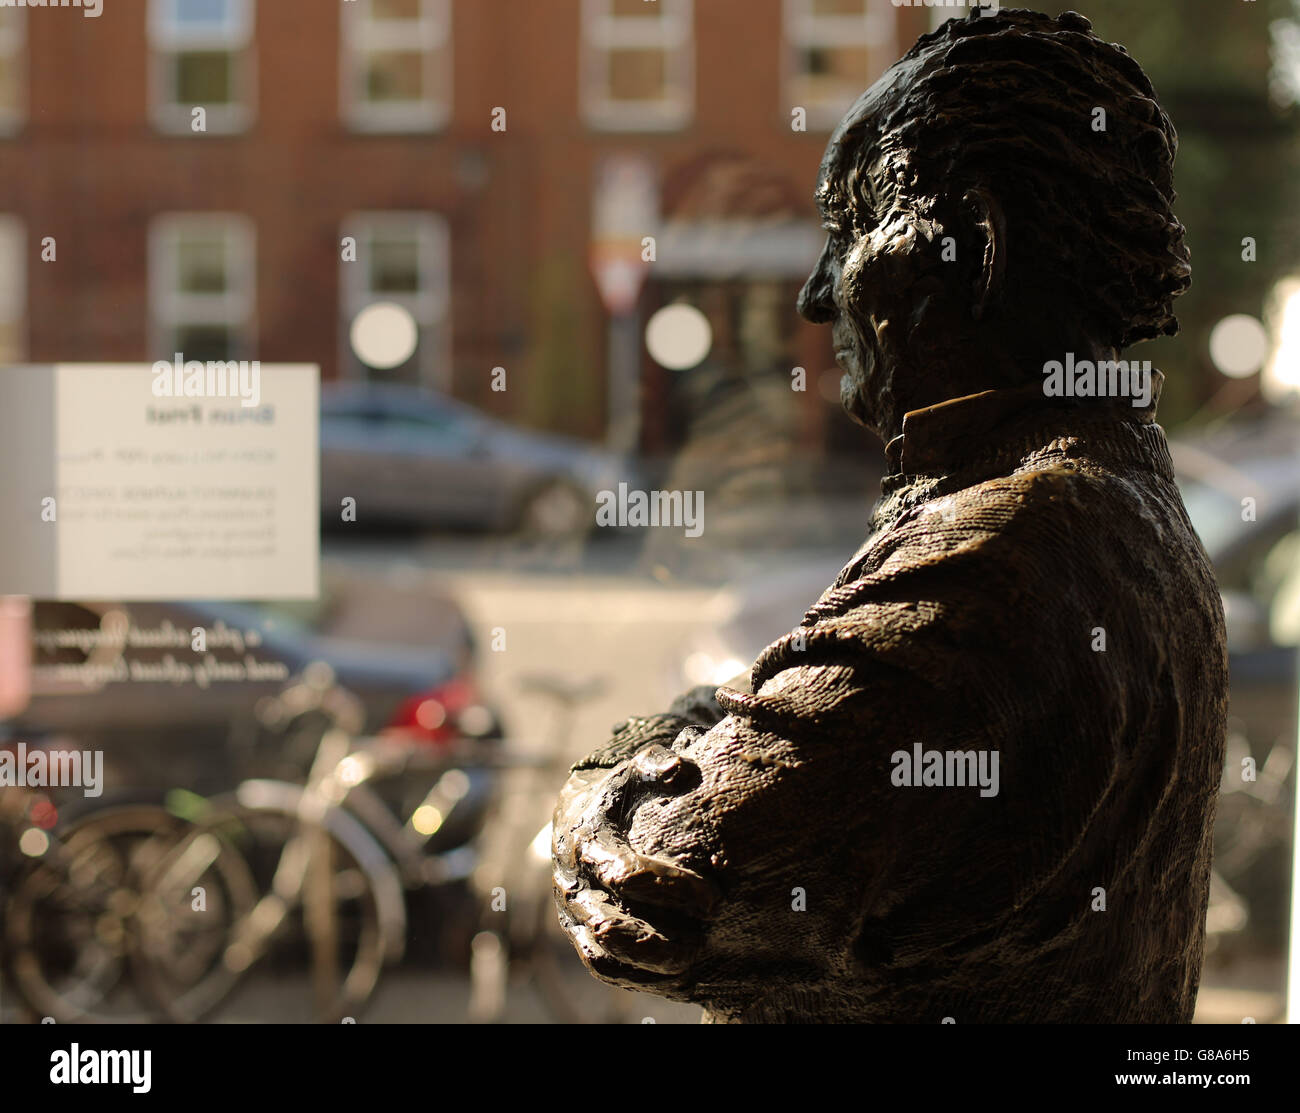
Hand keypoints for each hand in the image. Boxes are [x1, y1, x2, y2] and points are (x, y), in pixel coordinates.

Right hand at [552, 739, 719, 991]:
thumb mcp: (635, 772)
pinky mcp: (579, 932)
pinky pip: (601, 965)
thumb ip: (657, 765)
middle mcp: (573, 881)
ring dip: (651, 961)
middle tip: (707, 932)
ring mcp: (574, 910)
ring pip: (604, 952)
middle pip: (612, 925)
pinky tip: (674, 973)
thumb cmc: (622, 794)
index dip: (673, 890)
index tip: (714, 896)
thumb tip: (681, 768)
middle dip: (664, 936)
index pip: (627, 875)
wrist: (579, 813)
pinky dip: (636, 975)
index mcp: (587, 841)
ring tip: (695, 955)